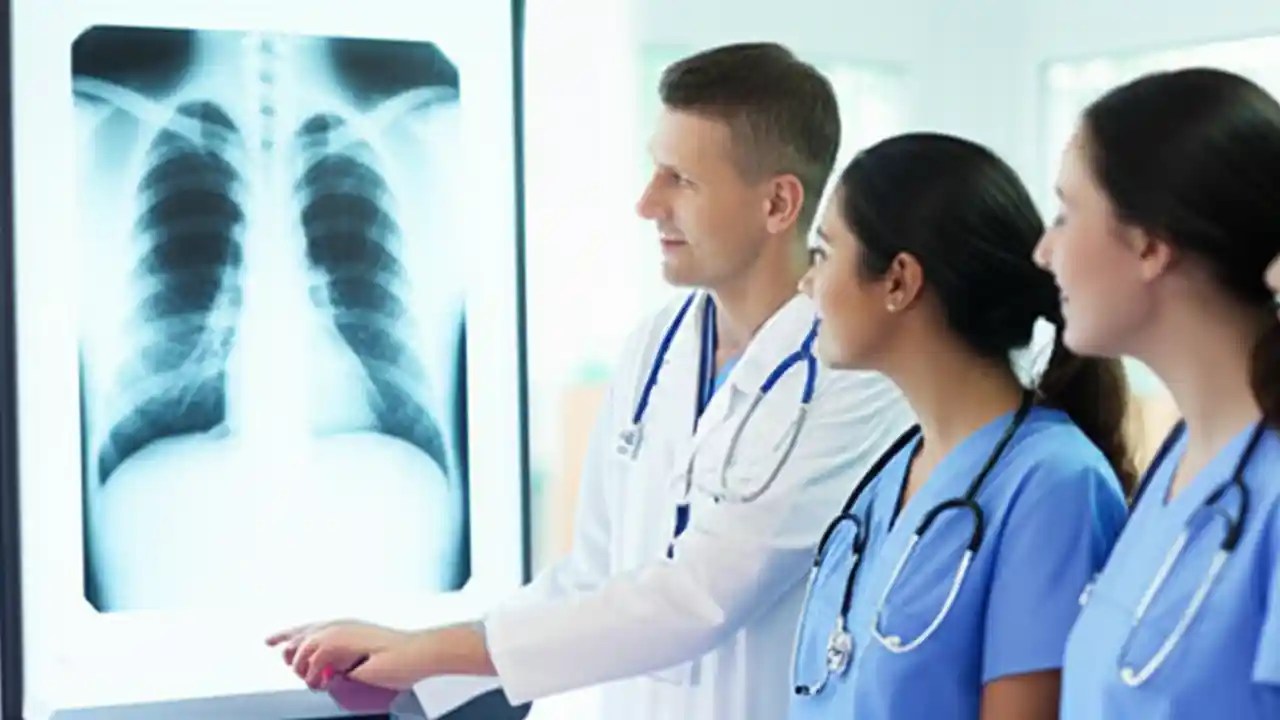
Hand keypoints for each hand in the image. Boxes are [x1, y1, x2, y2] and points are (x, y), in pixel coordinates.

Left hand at [266, 619, 419, 690]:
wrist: (414, 655)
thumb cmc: (396, 661)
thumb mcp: (361, 661)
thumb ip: (339, 662)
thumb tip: (320, 674)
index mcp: (344, 626)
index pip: (306, 627)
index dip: (285, 633)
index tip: (270, 641)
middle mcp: (337, 624)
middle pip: (296, 637)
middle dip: (292, 657)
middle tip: (305, 673)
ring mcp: (336, 632)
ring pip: (301, 650)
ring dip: (304, 669)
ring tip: (318, 682)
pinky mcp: (336, 643)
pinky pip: (312, 660)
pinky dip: (314, 674)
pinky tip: (324, 681)